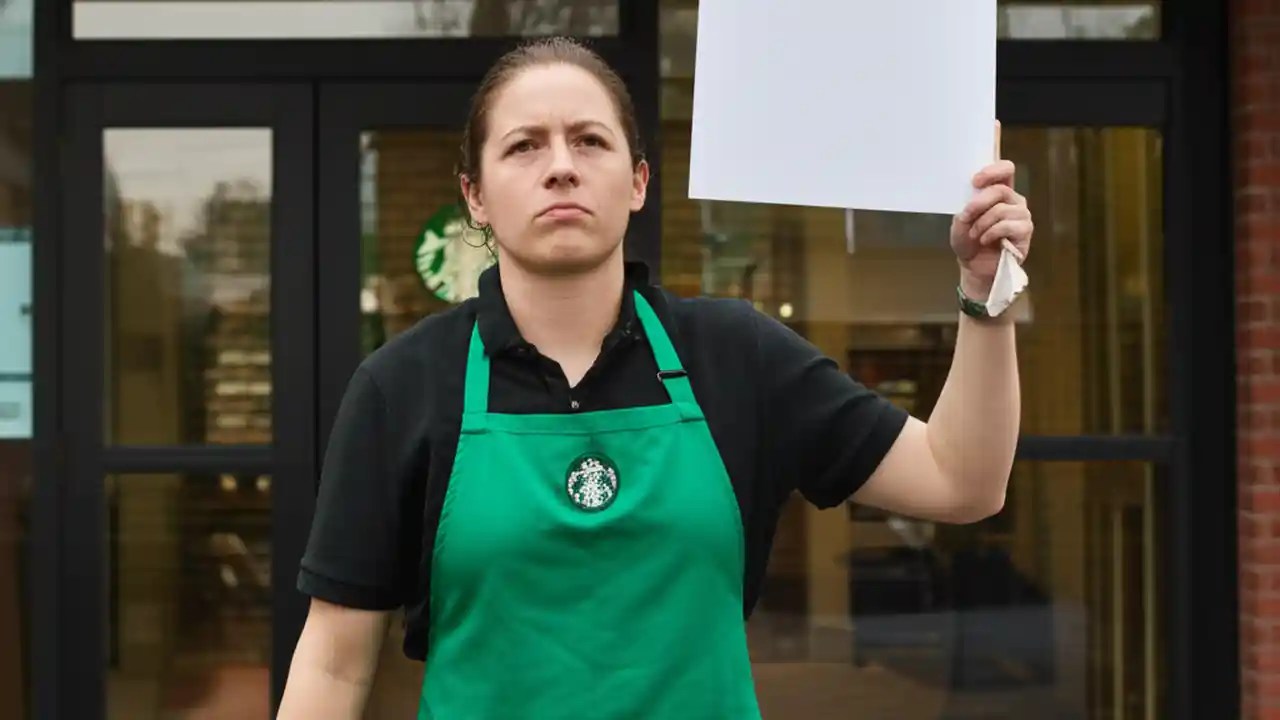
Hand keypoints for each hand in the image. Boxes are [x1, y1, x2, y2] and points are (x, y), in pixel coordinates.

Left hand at [949, 121, 1032, 296]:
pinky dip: (991, 233)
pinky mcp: (1025, 230)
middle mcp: (1011, 196)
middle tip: (967, 213)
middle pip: (1001, 182)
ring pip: (1001, 207)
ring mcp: (1020, 212)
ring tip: (976, 234)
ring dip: (981, 222)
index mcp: (995, 190)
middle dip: (980, 197)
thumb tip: (976, 193)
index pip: (999, 163)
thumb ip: (968, 204)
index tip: (991, 123)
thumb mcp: (960, 221)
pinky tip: (987, 240)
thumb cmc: (967, 242)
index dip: (996, 140)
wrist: (975, 269)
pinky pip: (1007, 223)